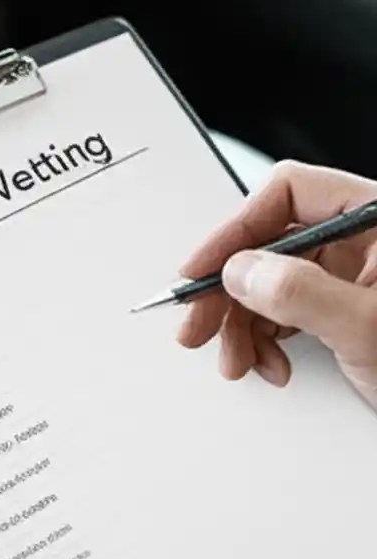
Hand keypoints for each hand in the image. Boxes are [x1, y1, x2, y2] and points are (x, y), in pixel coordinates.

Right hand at [177, 160, 376, 405]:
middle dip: (229, 290)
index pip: (288, 195)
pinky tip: (271, 363)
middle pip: (269, 243)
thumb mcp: (371, 328)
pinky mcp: (349, 310)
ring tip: (238, 359)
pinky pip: (286, 312)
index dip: (236, 230)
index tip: (204, 269)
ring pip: (271, 282)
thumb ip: (303, 293)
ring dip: (242, 324)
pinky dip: (266, 340)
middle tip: (198, 324)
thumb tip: (243, 270)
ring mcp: (357, 276)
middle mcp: (366, 241)